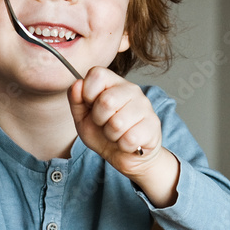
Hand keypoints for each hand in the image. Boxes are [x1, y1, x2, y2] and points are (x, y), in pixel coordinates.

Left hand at [68, 68, 180, 206]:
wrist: (125, 155)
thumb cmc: (103, 133)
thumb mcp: (82, 117)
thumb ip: (76, 100)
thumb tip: (77, 84)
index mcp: (113, 82)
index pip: (97, 74)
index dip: (87, 94)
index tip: (91, 106)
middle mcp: (132, 89)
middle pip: (106, 101)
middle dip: (99, 120)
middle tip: (105, 124)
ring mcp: (145, 106)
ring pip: (118, 123)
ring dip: (111, 135)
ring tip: (117, 134)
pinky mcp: (154, 124)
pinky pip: (130, 139)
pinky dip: (123, 145)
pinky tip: (128, 142)